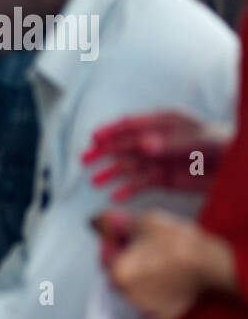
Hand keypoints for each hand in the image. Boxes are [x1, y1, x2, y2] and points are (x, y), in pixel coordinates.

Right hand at [83, 110, 228, 199]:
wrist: (237, 168)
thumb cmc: (223, 146)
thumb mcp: (198, 141)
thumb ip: (170, 143)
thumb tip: (143, 145)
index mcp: (164, 122)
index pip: (131, 125)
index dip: (112, 131)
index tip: (95, 138)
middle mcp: (157, 140)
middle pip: (124, 145)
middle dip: (104, 152)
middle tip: (86, 160)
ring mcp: (158, 160)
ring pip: (129, 165)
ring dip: (112, 172)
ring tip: (95, 181)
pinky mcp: (163, 179)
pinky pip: (141, 183)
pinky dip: (129, 189)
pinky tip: (117, 195)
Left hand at [106, 210, 233, 318]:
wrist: (211, 263)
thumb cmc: (178, 242)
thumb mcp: (144, 221)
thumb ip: (116, 223)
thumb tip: (96, 220)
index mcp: (116, 271)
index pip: (106, 256)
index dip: (118, 245)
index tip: (132, 239)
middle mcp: (126, 294)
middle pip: (119, 276)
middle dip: (128, 264)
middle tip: (149, 252)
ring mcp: (144, 307)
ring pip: (135, 291)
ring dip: (142, 280)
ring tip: (162, 266)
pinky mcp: (162, 316)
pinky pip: (153, 304)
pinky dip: (158, 295)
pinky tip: (169, 282)